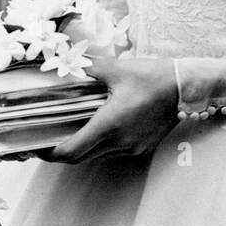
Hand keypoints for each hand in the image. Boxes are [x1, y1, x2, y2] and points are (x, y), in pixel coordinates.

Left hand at [43, 55, 180, 163]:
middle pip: (80, 158)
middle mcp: (119, 142)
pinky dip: (100, 145)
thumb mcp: (116, 69)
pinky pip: (113, 152)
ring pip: (97, 156)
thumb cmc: (152, 77)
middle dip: (62, 152)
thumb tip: (69, 67)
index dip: (51, 153)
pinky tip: (98, 128)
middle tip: (47, 140)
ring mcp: (132, 148)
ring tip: (70, 132)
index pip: (72, 151)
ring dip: (82, 148)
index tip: (38, 147)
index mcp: (109, 125)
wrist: (186, 88)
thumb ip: (89, 70)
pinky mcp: (142, 147)